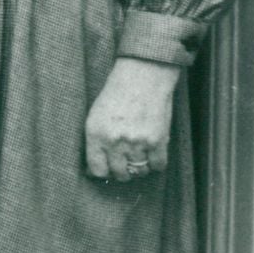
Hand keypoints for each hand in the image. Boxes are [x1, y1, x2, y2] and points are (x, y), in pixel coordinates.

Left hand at [85, 56, 179, 181]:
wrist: (141, 78)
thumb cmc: (115, 95)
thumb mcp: (95, 116)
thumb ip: (95, 141)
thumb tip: (96, 167)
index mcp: (96, 134)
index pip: (97, 170)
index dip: (101, 173)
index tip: (105, 171)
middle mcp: (115, 141)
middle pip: (120, 174)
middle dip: (121, 173)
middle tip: (123, 165)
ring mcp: (137, 142)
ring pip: (139, 171)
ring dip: (138, 169)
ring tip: (137, 159)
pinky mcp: (158, 141)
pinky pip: (158, 166)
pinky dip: (155, 164)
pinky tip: (152, 156)